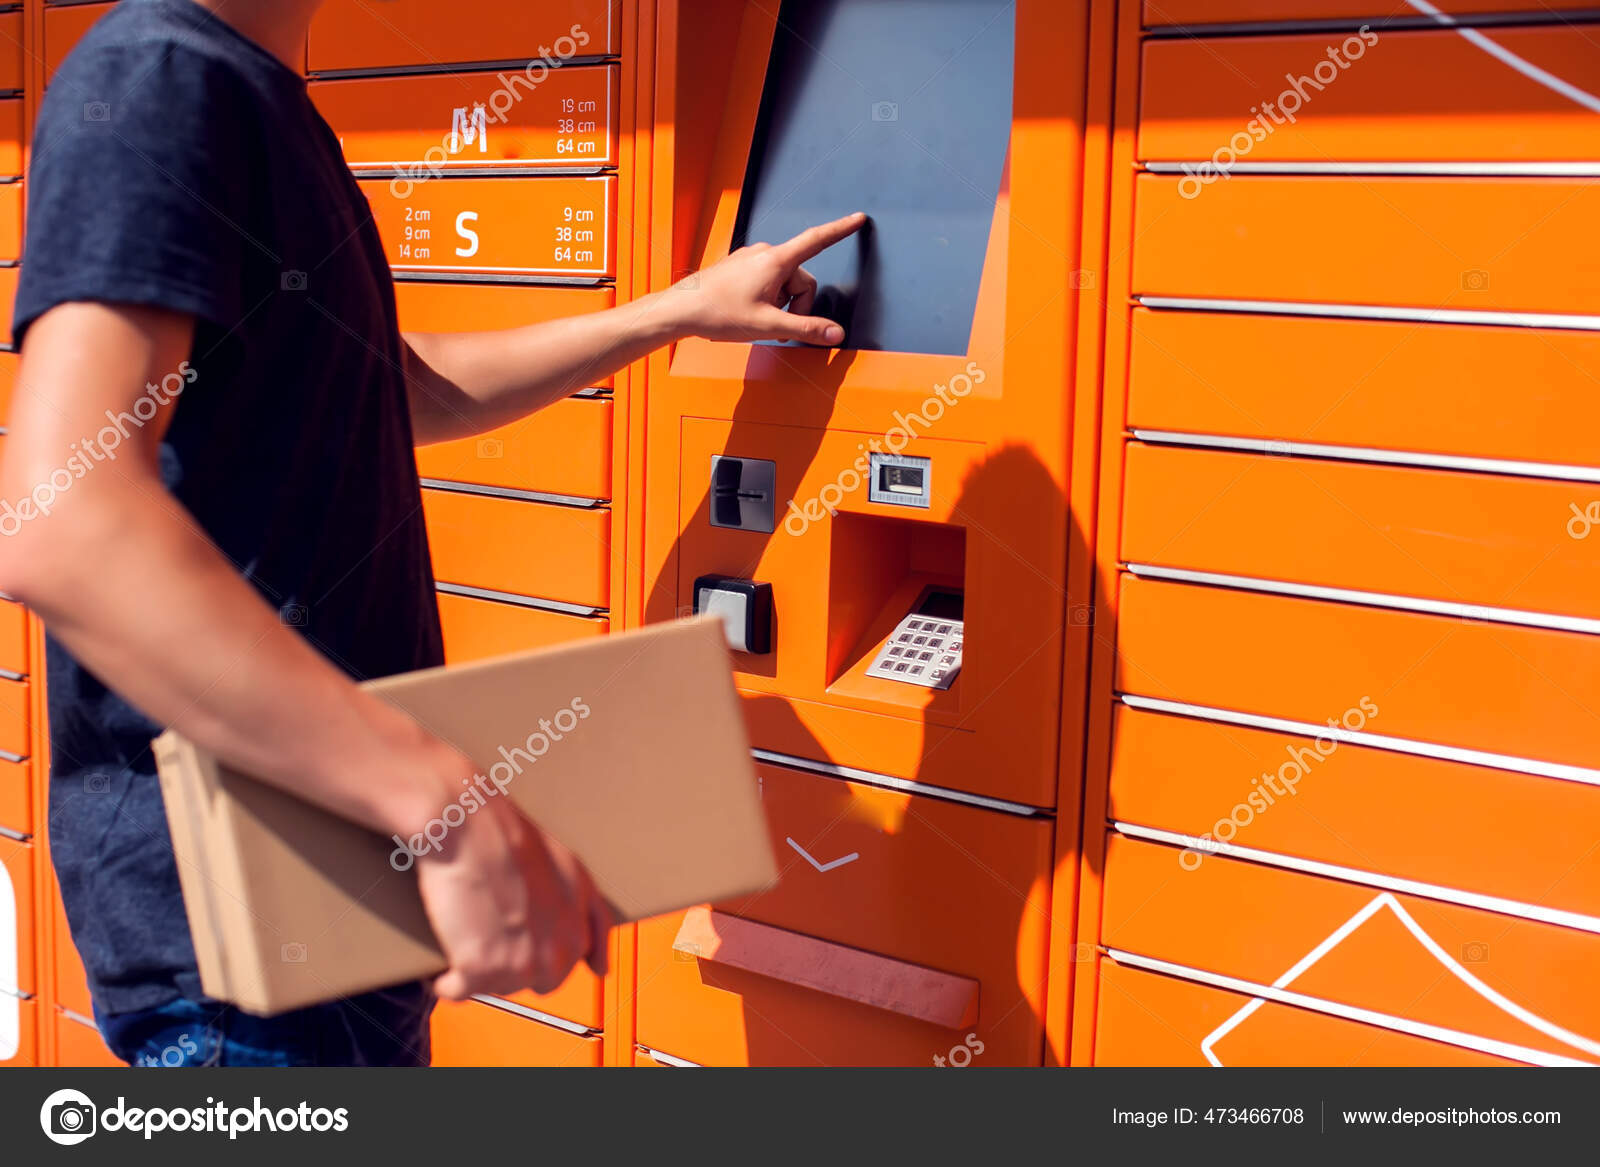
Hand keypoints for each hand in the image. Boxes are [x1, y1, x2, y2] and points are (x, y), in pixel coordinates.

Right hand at [414, 784, 615, 999]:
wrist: (471, 828)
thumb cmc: (518, 842)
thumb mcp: (575, 875)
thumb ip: (595, 920)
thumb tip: (602, 969)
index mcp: (577, 935)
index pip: (564, 968)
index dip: (539, 952)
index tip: (520, 943)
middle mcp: (555, 956)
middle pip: (533, 984)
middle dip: (514, 965)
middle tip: (492, 932)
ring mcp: (518, 965)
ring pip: (497, 987)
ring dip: (482, 971)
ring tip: (471, 933)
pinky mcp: (479, 969)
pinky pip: (459, 993)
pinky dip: (449, 983)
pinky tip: (447, 964)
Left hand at [666, 212, 867, 346]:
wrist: (682, 310)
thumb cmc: (719, 313)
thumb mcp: (768, 326)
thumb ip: (806, 329)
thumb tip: (835, 333)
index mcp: (776, 261)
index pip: (817, 240)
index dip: (841, 230)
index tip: (858, 220)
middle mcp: (765, 254)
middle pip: (801, 279)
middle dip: (797, 305)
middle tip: (777, 327)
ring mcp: (751, 259)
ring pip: (785, 283)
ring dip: (781, 305)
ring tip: (759, 321)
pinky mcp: (741, 267)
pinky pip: (768, 282)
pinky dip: (768, 300)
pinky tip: (749, 313)